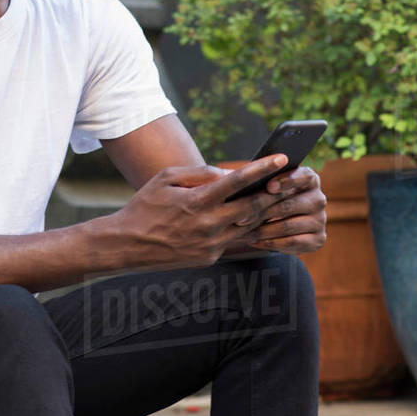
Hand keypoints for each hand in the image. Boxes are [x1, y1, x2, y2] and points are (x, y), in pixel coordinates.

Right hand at [107, 155, 299, 268]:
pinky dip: (245, 227)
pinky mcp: (210, 257)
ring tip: (278, 197)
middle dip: (273, 192)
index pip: (237, 181)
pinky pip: (234, 239)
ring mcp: (211, 244)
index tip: (281, 158)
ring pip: (248, 226)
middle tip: (289, 180)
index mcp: (197, 202)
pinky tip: (254, 217)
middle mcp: (208, 225)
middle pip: (252, 207)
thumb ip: (199, 172)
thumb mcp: (166, 178)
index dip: (262, 168)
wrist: (127, 245)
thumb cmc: (145, 205)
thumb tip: (226, 174)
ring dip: (263, 212)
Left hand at [240, 166, 326, 254]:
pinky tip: (255, 242)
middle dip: (263, 212)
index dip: (287, 180)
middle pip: (289, 205)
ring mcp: (320, 220)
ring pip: (288, 226)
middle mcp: (318, 199)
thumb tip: (239, 181)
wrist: (280, 225)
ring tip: (243, 232)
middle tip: (240, 217)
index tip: (269, 186)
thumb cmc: (269, 198)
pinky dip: (271, 243)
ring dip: (263, 230)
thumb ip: (260, 181)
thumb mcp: (266, 187)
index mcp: (310, 179)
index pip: (303, 176)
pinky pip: (292, 243)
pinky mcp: (318, 240)